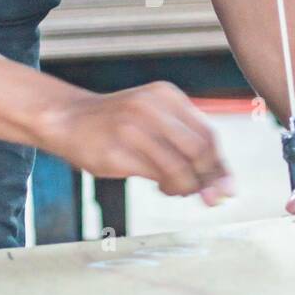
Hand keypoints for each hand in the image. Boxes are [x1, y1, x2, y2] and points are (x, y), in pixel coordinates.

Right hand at [40, 82, 234, 204]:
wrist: (67, 119)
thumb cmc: (117, 125)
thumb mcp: (154, 117)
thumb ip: (184, 140)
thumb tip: (219, 182)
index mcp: (166, 96)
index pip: (208, 134)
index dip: (221, 165)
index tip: (227, 188)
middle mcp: (152, 107)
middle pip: (200, 151)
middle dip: (210, 180)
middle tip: (210, 198)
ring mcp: (134, 127)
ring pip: (181, 167)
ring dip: (186, 187)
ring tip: (176, 189)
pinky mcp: (117, 149)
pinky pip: (156, 175)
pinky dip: (168, 187)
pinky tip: (161, 186)